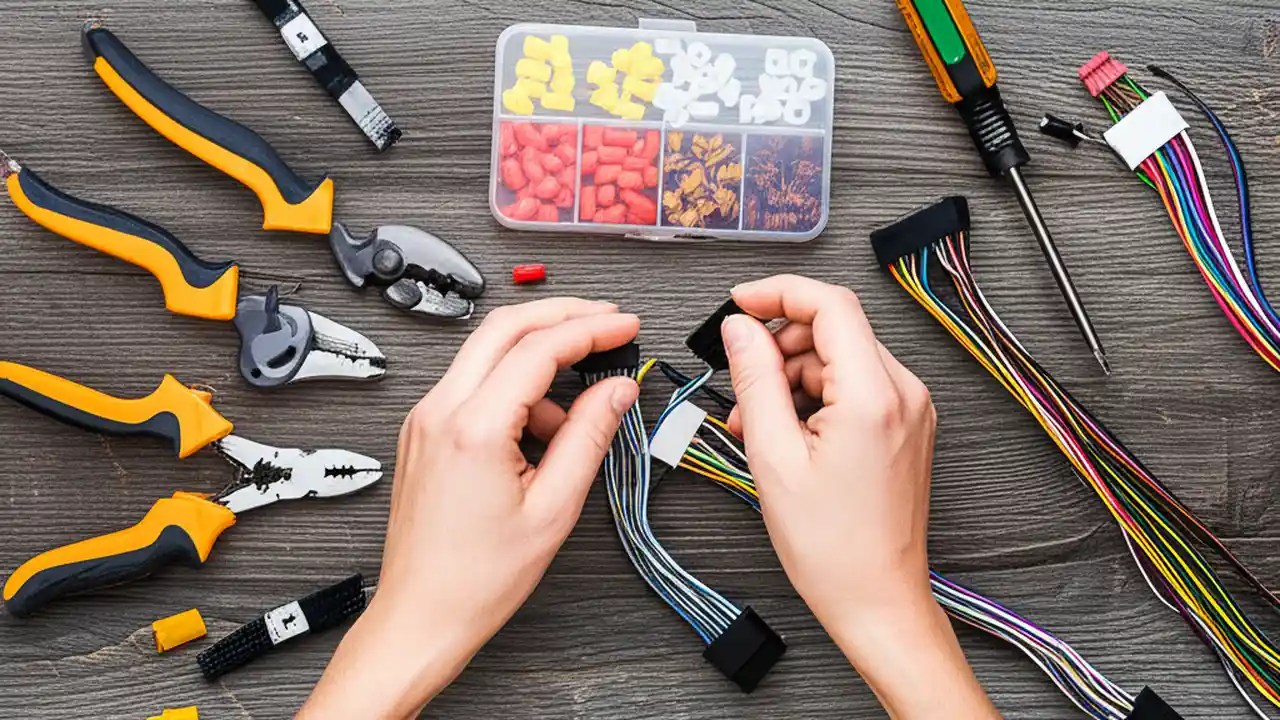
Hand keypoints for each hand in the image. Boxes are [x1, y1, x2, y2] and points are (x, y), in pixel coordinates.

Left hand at [301, 298, 639, 719]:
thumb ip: (589, 437)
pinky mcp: (423, 433)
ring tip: (574, 420)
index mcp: (472, 428)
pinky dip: (514, 392)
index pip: (539, 347)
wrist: (421, 616)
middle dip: (561, 316)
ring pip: (488, 354)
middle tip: (606, 323)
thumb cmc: (475, 579)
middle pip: (504, 326)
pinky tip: (540, 435)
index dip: (591, 329)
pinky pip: (474, 386)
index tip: (625, 326)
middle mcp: (439, 411)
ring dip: (538, 362)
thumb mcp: (553, 508)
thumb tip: (616, 390)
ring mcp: (425, 420)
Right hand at [722, 275, 995, 718]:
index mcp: (874, 396)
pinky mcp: (905, 427)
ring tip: (756, 422)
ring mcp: (909, 410)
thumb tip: (740, 329)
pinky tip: (785, 432)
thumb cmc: (833, 548)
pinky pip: (853, 387)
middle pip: (834, 329)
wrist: (878, 600)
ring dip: (791, 375)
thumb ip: (755, 380)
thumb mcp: (773, 457)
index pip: (830, 304)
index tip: (739, 302)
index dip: (778, 293)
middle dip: (779, 344)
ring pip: (840, 358)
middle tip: (740, 377)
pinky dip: (814, 397)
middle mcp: (903, 394)